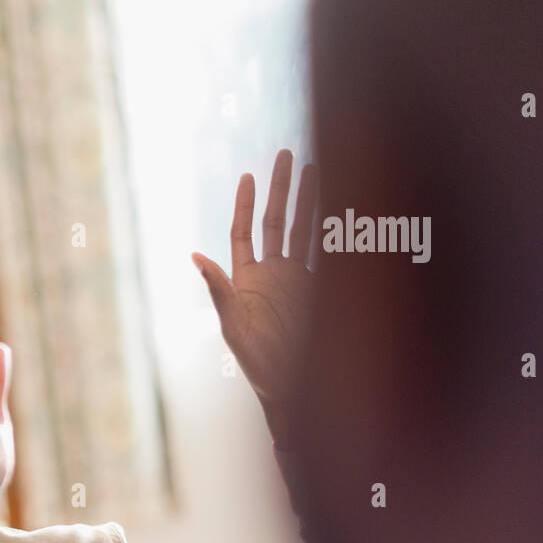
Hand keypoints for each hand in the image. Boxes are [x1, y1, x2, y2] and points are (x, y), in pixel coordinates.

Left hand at [192, 149, 317, 431]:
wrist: (296, 389)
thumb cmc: (258, 364)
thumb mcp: (234, 326)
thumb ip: (219, 289)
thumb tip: (195, 256)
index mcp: (248, 279)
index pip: (245, 231)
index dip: (245, 203)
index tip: (248, 175)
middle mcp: (275, 274)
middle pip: (278, 221)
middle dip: (282, 188)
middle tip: (286, 153)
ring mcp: (301, 280)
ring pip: (307, 230)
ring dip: (311, 199)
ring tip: (318, 165)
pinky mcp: (325, 290)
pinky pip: (331, 252)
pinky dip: (338, 228)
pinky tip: (347, 203)